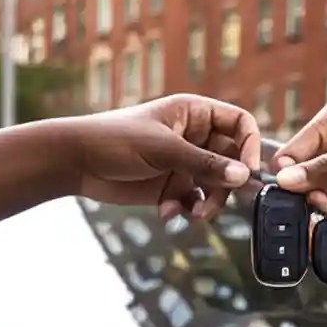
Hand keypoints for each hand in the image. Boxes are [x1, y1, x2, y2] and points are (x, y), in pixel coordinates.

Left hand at [75, 94, 260, 219]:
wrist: (76, 162)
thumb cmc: (116, 140)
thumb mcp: (164, 150)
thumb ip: (205, 164)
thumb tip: (244, 177)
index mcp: (195, 113)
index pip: (240, 124)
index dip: (249, 146)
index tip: (248, 172)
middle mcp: (195, 136)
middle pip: (233, 160)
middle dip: (228, 183)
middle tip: (219, 200)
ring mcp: (184, 162)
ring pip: (217, 185)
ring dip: (210, 202)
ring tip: (194, 213)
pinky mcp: (172, 186)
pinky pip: (196, 200)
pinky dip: (188, 209)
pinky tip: (167, 212)